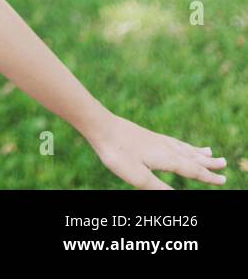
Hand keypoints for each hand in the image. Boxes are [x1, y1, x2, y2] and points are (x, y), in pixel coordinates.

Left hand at [84, 111, 227, 188]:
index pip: (193, 170)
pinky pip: (171, 140)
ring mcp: (155, 139)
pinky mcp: (146, 135)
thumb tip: (178, 198)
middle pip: (192, 156)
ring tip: (209, 151)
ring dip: (197, 151)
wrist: (100, 126)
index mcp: (167, 159)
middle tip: (224, 163)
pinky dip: (182, 144)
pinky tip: (177, 143)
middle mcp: (166, 147)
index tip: (223, 180)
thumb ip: (159, 188)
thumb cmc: (117, 153)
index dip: (208, 176)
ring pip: (182, 147)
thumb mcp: (138, 176)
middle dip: (208, 162)